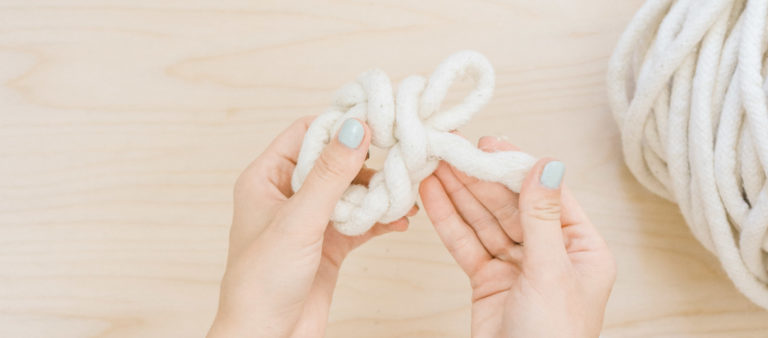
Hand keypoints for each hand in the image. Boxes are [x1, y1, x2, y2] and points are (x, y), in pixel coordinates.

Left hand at [208, 117, 413, 337]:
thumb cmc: (262, 282)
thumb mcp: (298, 221)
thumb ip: (329, 175)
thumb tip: (356, 128)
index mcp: (266, 178)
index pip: (307, 134)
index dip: (341, 125)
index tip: (378, 119)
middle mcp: (288, 194)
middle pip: (334, 161)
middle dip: (368, 160)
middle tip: (403, 153)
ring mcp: (311, 219)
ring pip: (351, 191)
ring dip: (378, 191)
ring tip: (406, 189)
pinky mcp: (329, 243)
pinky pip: (360, 220)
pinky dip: (380, 218)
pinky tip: (401, 219)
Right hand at [418, 136, 615, 337]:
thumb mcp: (551, 273)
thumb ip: (542, 217)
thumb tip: (549, 164)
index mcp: (582, 249)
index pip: (546, 194)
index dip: (516, 166)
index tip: (490, 142)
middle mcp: (551, 254)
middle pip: (510, 205)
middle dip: (480, 177)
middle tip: (452, 149)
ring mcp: (517, 267)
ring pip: (485, 222)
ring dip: (459, 193)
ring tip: (434, 164)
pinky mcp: (489, 281)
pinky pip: (468, 245)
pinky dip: (449, 221)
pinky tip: (432, 196)